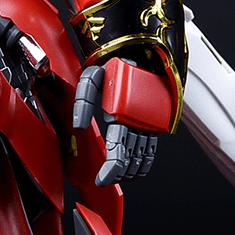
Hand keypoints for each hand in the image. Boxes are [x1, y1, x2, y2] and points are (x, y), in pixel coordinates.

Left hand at [73, 61, 157, 184]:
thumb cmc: (113, 66)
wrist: (141, 54)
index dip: (111, 170)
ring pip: (142, 157)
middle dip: (119, 174)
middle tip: (105, 180)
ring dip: (131, 171)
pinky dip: (143, 163)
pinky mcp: (155, 123)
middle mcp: (139, 121)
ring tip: (117, 176)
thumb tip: (79, 125)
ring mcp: (150, 123)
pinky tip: (133, 167)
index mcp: (122, 113)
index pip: (119, 151)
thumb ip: (82, 101)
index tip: (102, 179)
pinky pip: (151, 149)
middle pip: (131, 159)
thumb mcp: (91, 77)